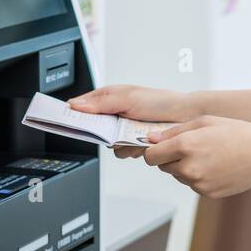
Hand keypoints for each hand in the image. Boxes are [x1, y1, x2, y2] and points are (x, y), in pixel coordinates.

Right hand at [69, 84, 200, 160]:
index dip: (73, 114)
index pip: (82, 106)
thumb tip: (76, 104)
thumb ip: (102, 102)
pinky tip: (142, 142)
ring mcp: (123, 131)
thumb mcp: (129, 97)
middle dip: (104, 132)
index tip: (66, 119)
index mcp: (110, 99)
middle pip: (94, 130)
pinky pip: (124, 152)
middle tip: (117, 127)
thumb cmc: (160, 102)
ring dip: (122, 142)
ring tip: (136, 133)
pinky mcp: (133, 144)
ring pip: (109, 144)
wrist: (184, 118)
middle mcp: (115, 115)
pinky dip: (132, 149)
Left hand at [142, 115, 250, 197]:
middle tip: (192, 148)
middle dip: (170, 158)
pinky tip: (217, 166)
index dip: (154, 151)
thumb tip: (151, 139)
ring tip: (209, 156)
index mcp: (186, 146)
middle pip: (163, 167)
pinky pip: (194, 185)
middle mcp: (189, 167)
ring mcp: (199, 183)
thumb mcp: (205, 121)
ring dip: (186, 168)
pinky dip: (199, 177)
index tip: (161, 147)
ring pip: (179, 176)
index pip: (151, 156)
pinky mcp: (208, 193)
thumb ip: (174, 131)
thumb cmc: (237, 132)